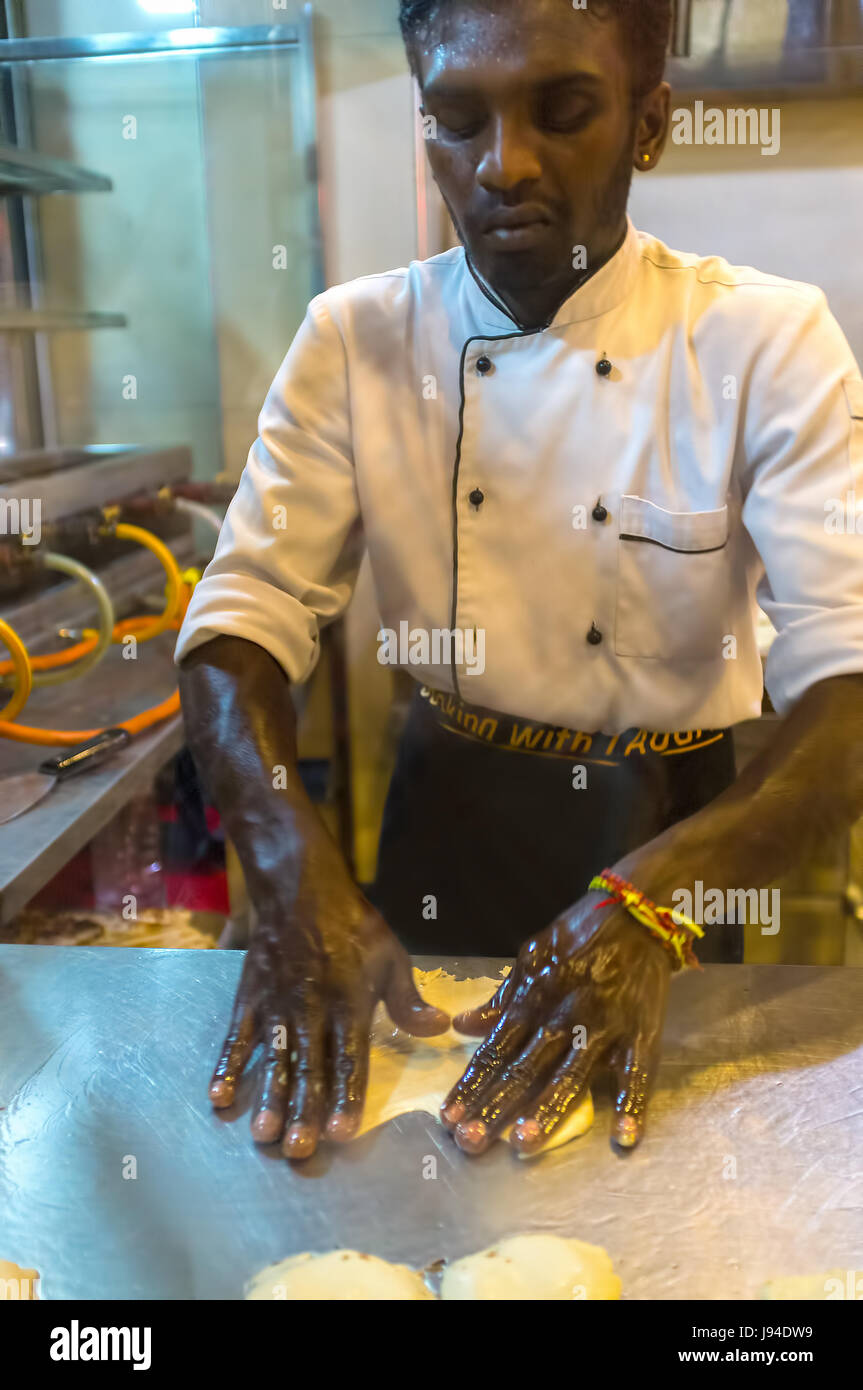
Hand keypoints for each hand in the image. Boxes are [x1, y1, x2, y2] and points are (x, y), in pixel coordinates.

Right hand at [209, 853, 449, 1159]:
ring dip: (268, 1097)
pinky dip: (227, 1066)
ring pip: (273, 1059)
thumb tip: (439, 1027)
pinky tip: (219, 1096)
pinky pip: (236, 1036)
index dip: (346, 1097)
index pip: (349, 1059)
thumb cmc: (352, 926)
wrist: (300, 889)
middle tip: (298, 1150)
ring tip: (263, 1134)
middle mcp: (311, 1011)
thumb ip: (408, 999)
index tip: (342, 1132)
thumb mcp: (390, 957)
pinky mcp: (249, 998)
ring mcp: (276, 1006)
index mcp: (349, 1004)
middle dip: (303, 1111)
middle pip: (308, 1068)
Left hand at [440, 893, 671, 1153]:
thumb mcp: (532, 956)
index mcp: (533, 998)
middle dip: (494, 1106)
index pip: (495, 1050)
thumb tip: (462, 1025)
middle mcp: (562, 1017)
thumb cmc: (579, 936)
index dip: (471, 1084)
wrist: (636, 914)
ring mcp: (603, 1027)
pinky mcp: (641, 1032)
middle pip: (523, 1070)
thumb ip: (501, 997)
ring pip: (570, 1075)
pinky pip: (638, 1073)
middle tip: (467, 1142)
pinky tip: (624, 1137)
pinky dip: (632, 1104)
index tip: (447, 1117)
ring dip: (547, 1111)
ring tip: (522, 1143)